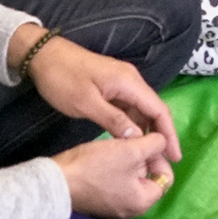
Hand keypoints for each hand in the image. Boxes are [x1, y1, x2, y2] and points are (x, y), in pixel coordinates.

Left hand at [12, 26, 181, 161]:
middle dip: (161, 135)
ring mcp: (122, 83)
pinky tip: (131, 140)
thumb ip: (114, 120)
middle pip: (154, 110)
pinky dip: (133, 125)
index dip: (169, 134)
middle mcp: (131, 81)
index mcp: (129, 83)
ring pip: (141, 110)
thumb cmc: (62, 78)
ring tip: (149, 156)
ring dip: (146, 132)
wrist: (42, 55)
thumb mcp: (86, 103)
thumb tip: (138, 139)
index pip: (159, 110)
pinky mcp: (112, 87)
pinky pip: (129, 108)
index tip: (175, 156)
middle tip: (164, 162)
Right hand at [52, 131, 173, 218]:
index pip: (165, 177)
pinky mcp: (98, 202)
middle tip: (129, 142)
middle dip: (142, 157)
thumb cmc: (95, 166)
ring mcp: (113, 208)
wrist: (55, 181)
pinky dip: (114, 169)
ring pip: (130, 178)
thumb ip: (154, 145)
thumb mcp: (130, 150)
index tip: (146, 141)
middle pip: (147, 177)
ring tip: (116, 147)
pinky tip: (104, 156)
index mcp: (142, 202)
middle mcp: (131, 210)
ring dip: (127, 161)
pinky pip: (115, 183)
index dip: (159, 156)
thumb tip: (163, 142)